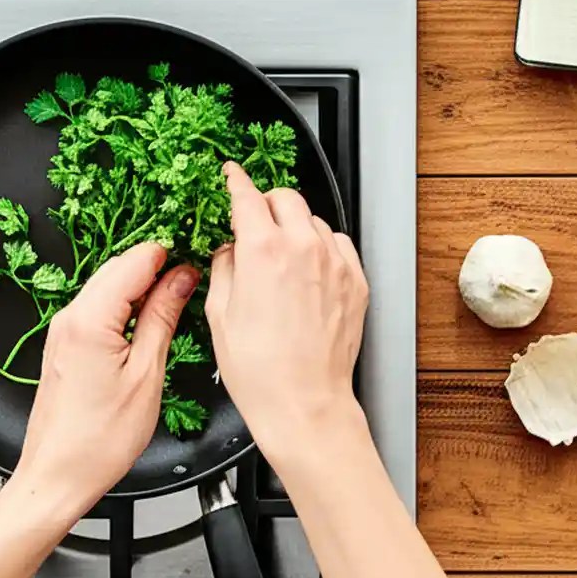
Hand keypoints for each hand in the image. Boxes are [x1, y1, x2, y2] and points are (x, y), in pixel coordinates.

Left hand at [10, 242, 198, 517]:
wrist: (57, 476)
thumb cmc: (100, 440)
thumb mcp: (147, 374)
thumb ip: (164, 316)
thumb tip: (183, 277)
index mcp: (90, 319)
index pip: (136, 259)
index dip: (171, 255)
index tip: (198, 263)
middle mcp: (70, 316)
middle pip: (120, 267)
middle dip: (158, 267)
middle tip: (194, 282)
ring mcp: (63, 329)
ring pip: (109, 286)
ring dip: (143, 287)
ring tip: (177, 303)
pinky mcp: (65, 343)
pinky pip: (99, 308)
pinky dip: (126, 307)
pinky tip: (149, 324)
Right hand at [205, 162, 368, 456]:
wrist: (305, 402)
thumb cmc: (260, 370)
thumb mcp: (220, 315)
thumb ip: (223, 268)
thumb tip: (228, 251)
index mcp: (263, 250)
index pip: (248, 196)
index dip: (235, 181)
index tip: (231, 175)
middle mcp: (304, 248)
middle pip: (286, 198)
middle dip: (267, 203)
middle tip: (254, 221)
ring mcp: (335, 264)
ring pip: (314, 221)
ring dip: (296, 227)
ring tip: (281, 255)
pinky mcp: (356, 283)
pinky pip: (339, 246)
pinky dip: (323, 248)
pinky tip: (309, 270)